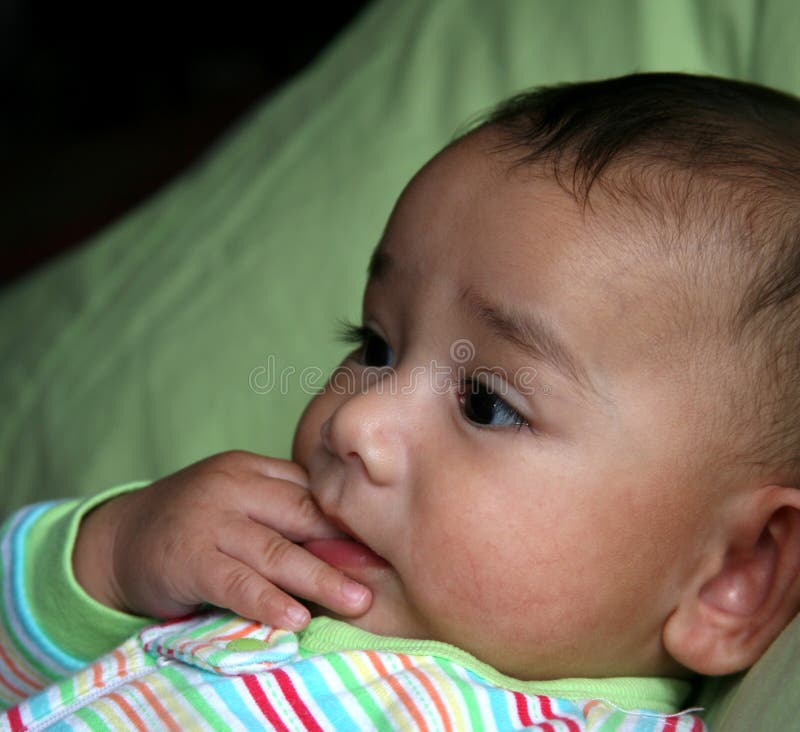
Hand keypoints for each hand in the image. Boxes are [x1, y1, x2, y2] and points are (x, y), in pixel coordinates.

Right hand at [73, 450, 371, 629]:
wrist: (120, 537)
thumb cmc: (195, 522)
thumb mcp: (238, 501)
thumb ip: (281, 510)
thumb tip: (348, 542)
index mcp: (253, 468)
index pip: (310, 490)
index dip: (349, 518)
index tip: (387, 540)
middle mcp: (234, 488)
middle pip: (301, 515)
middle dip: (345, 546)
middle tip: (386, 569)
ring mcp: (211, 522)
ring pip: (275, 551)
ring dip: (320, 578)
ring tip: (357, 600)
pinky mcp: (189, 558)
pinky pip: (236, 582)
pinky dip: (268, 601)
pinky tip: (296, 617)